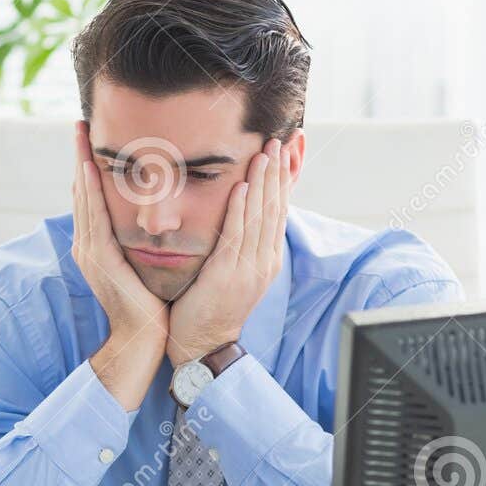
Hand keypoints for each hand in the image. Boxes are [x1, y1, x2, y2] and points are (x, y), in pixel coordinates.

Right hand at [71, 122, 166, 408]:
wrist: (143, 338)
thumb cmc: (150, 303)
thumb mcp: (143, 263)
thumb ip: (138, 241)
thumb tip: (153, 217)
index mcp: (97, 245)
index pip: (91, 197)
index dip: (89, 166)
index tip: (91, 139)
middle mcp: (87, 244)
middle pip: (81, 191)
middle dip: (79, 156)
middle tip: (78, 124)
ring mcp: (89, 251)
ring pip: (83, 198)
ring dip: (81, 164)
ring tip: (80, 136)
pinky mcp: (98, 259)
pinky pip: (93, 217)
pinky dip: (90, 192)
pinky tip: (90, 169)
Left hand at [167, 139, 290, 364]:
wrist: (201, 345)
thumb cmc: (210, 307)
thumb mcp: (232, 271)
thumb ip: (238, 244)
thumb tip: (239, 213)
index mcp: (266, 259)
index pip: (279, 211)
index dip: (283, 181)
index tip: (285, 152)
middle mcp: (263, 262)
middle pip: (275, 209)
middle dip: (277, 173)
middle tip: (279, 140)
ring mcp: (248, 270)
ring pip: (259, 218)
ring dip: (262, 183)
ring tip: (264, 153)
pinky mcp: (228, 276)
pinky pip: (236, 237)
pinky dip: (240, 210)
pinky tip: (241, 188)